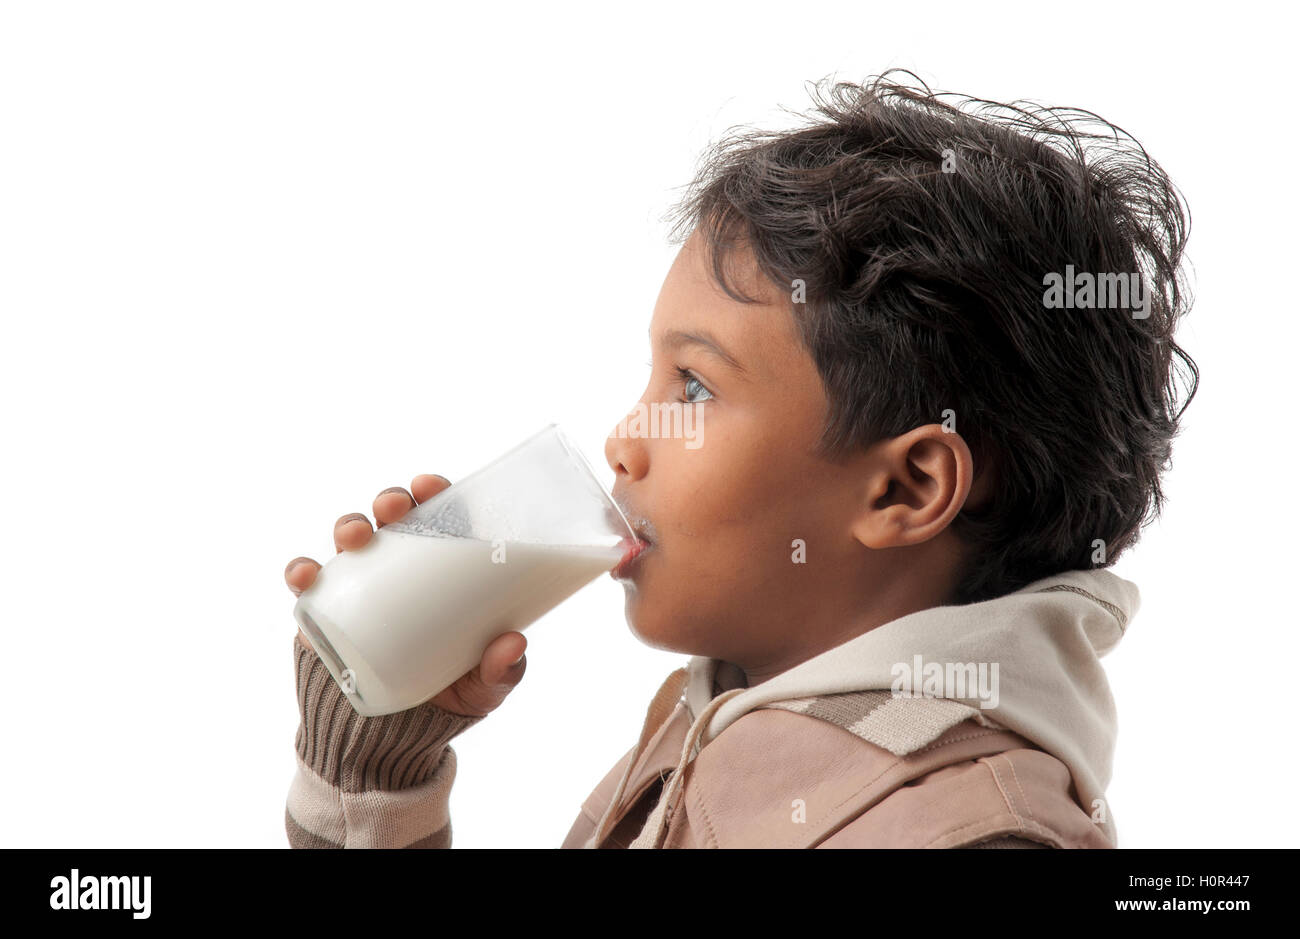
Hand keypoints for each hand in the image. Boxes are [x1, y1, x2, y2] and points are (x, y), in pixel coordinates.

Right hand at [284, 473, 526, 717]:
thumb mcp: (483, 689)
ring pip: (348, 544)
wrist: (392, 743)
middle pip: (391, 520)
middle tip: (395, 508)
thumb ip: (502, 672)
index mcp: (441, 573)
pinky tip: (305, 575)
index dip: (433, 492)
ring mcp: (359, 589)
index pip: (439, 518)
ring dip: (347, 526)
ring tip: (354, 536)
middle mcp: (398, 572)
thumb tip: (512, 643)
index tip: (431, 486)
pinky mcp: (324, 615)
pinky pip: (308, 587)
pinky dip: (302, 574)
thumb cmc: (446, 700)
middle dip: (389, 502)